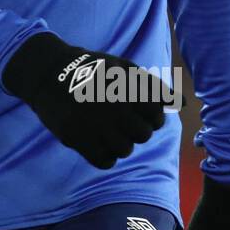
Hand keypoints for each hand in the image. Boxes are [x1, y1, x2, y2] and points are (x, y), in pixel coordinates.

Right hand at [1, 31, 178, 168]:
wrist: (48, 73)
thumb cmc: (93, 70)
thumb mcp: (124, 68)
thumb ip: (154, 86)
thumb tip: (182, 104)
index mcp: (125, 88)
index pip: (156, 116)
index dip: (152, 116)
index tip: (139, 111)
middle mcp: (111, 106)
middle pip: (143, 135)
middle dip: (137, 129)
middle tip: (121, 120)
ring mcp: (93, 124)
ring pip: (125, 150)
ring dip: (120, 142)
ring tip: (108, 130)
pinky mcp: (75, 138)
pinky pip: (105, 161)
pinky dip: (105, 155)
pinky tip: (97, 140)